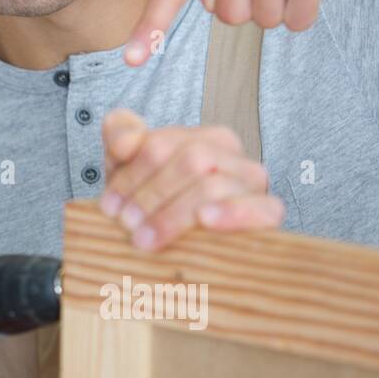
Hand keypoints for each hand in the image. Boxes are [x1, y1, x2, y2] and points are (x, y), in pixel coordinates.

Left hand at [97, 109, 284, 251]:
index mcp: (205, 139)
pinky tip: (205, 220)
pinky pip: (262, 208)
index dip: (133, 175)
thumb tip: (125, 143)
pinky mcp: (268, 213)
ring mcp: (254, 184)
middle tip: (126, 224)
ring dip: (173, 214)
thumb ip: (121, 134)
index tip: (110, 205)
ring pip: (214, 185)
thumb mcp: (128, 165)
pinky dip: (232, 212)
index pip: (164, 144)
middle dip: (151, 194)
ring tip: (145, 238)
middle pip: (191, 160)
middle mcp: (234, 157)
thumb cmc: (153, 203)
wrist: (173, 243)